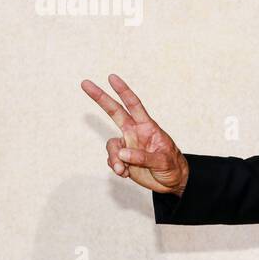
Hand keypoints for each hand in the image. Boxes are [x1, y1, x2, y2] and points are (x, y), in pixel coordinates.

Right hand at [81, 73, 188, 194]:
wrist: (172, 182)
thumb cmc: (172, 166)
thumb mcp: (163, 161)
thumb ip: (143, 157)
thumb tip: (122, 154)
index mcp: (147, 127)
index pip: (134, 105)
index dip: (123, 91)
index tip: (112, 78)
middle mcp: (135, 133)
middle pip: (114, 112)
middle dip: (100, 97)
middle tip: (85, 83)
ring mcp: (128, 146)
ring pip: (111, 146)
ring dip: (114, 159)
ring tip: (122, 171)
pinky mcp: (122, 159)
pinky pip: (112, 160)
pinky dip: (116, 168)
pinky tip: (125, 174)